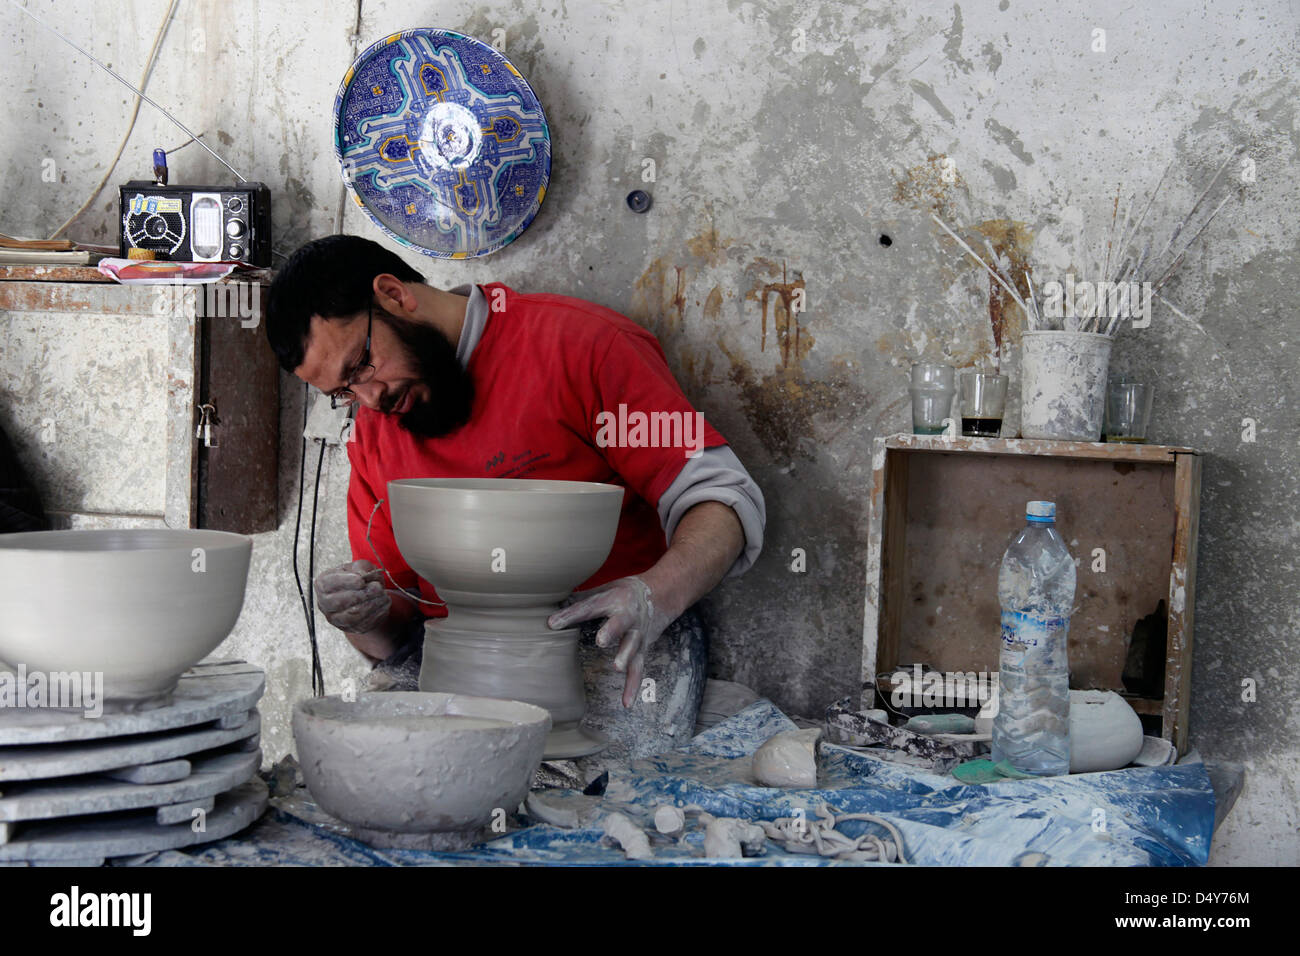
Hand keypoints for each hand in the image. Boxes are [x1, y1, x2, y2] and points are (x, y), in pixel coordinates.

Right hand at [314, 559, 389, 633]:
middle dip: (362, 594)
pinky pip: (363, 624)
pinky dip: (377, 614)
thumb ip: (360, 567)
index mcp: (323, 584)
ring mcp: (336, 619)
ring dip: (372, 605)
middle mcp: (325, 604)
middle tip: (378, 588)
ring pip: (352, 615)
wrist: (364, 596)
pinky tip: (384, 605)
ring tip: (384, 595)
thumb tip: (363, 575)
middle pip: (340, 602)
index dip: (345, 582)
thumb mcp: (359, 567)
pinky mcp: (350, 628)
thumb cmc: (359, 578)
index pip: (328, 584)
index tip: (361, 580)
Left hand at [548, 575, 674, 707]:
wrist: (662, 593)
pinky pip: (638, 669)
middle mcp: (628, 616)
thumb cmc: (626, 592)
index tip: (552, 624)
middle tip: (601, 641)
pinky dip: (633, 687)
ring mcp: (638, 634)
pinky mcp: (643, 649)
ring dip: (625, 656)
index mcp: (614, 599)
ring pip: (632, 646)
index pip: (589, 607)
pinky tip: (626, 703)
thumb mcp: (605, 588)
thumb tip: (551, 603)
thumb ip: (582, 599)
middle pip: (620, 623)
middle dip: (611, 631)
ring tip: (617, 667)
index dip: (571, 614)